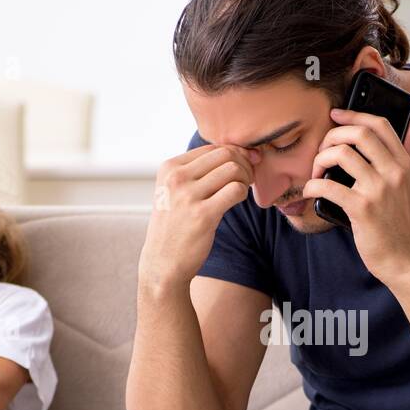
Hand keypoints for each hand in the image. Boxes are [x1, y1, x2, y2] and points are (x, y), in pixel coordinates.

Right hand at [141, 143, 259, 291]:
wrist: (163, 262)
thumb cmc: (175, 225)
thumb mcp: (173, 191)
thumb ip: (197, 171)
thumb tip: (239, 151)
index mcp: (169, 167)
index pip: (212, 147)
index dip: (234, 153)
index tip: (243, 166)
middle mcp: (176, 178)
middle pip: (225, 154)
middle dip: (243, 163)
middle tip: (246, 179)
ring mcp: (188, 196)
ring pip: (233, 170)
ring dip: (245, 178)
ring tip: (241, 190)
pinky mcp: (203, 215)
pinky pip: (235, 191)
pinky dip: (243, 193)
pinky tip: (236, 201)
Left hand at [303, 108, 409, 285]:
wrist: (404, 260)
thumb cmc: (402, 224)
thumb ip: (409, 154)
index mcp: (404, 164)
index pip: (380, 124)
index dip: (354, 114)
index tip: (335, 115)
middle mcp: (394, 172)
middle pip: (359, 133)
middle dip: (332, 135)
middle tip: (322, 150)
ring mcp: (378, 190)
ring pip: (341, 154)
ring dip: (320, 160)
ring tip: (316, 173)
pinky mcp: (362, 209)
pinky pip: (329, 186)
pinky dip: (312, 186)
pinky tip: (309, 192)